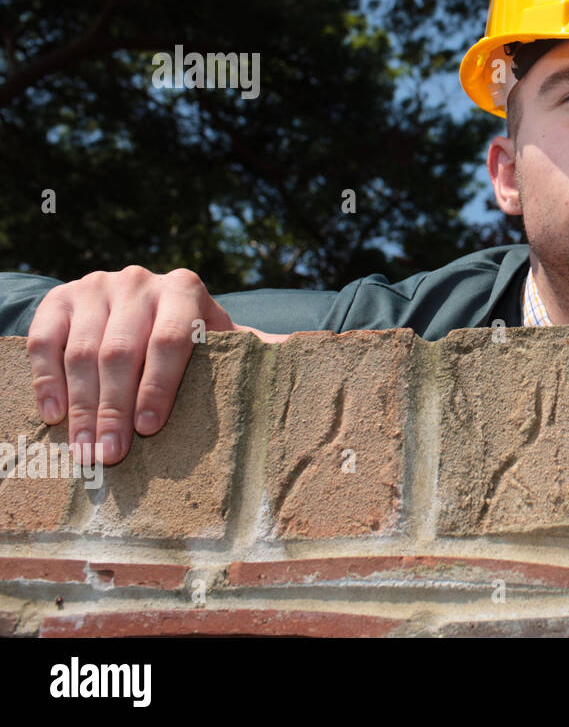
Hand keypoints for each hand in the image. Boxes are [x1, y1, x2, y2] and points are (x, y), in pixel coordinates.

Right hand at [26, 265, 286, 464]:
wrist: (144, 306)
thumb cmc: (199, 341)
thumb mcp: (232, 343)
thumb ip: (272, 351)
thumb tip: (353, 353)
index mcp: (187, 289)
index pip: (173, 340)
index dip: (160, 386)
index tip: (151, 430)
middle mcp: (139, 281)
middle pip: (121, 351)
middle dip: (115, 410)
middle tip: (109, 457)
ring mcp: (96, 286)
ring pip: (82, 351)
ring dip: (81, 407)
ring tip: (86, 452)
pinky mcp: (60, 298)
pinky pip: (45, 340)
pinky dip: (47, 380)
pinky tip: (53, 418)